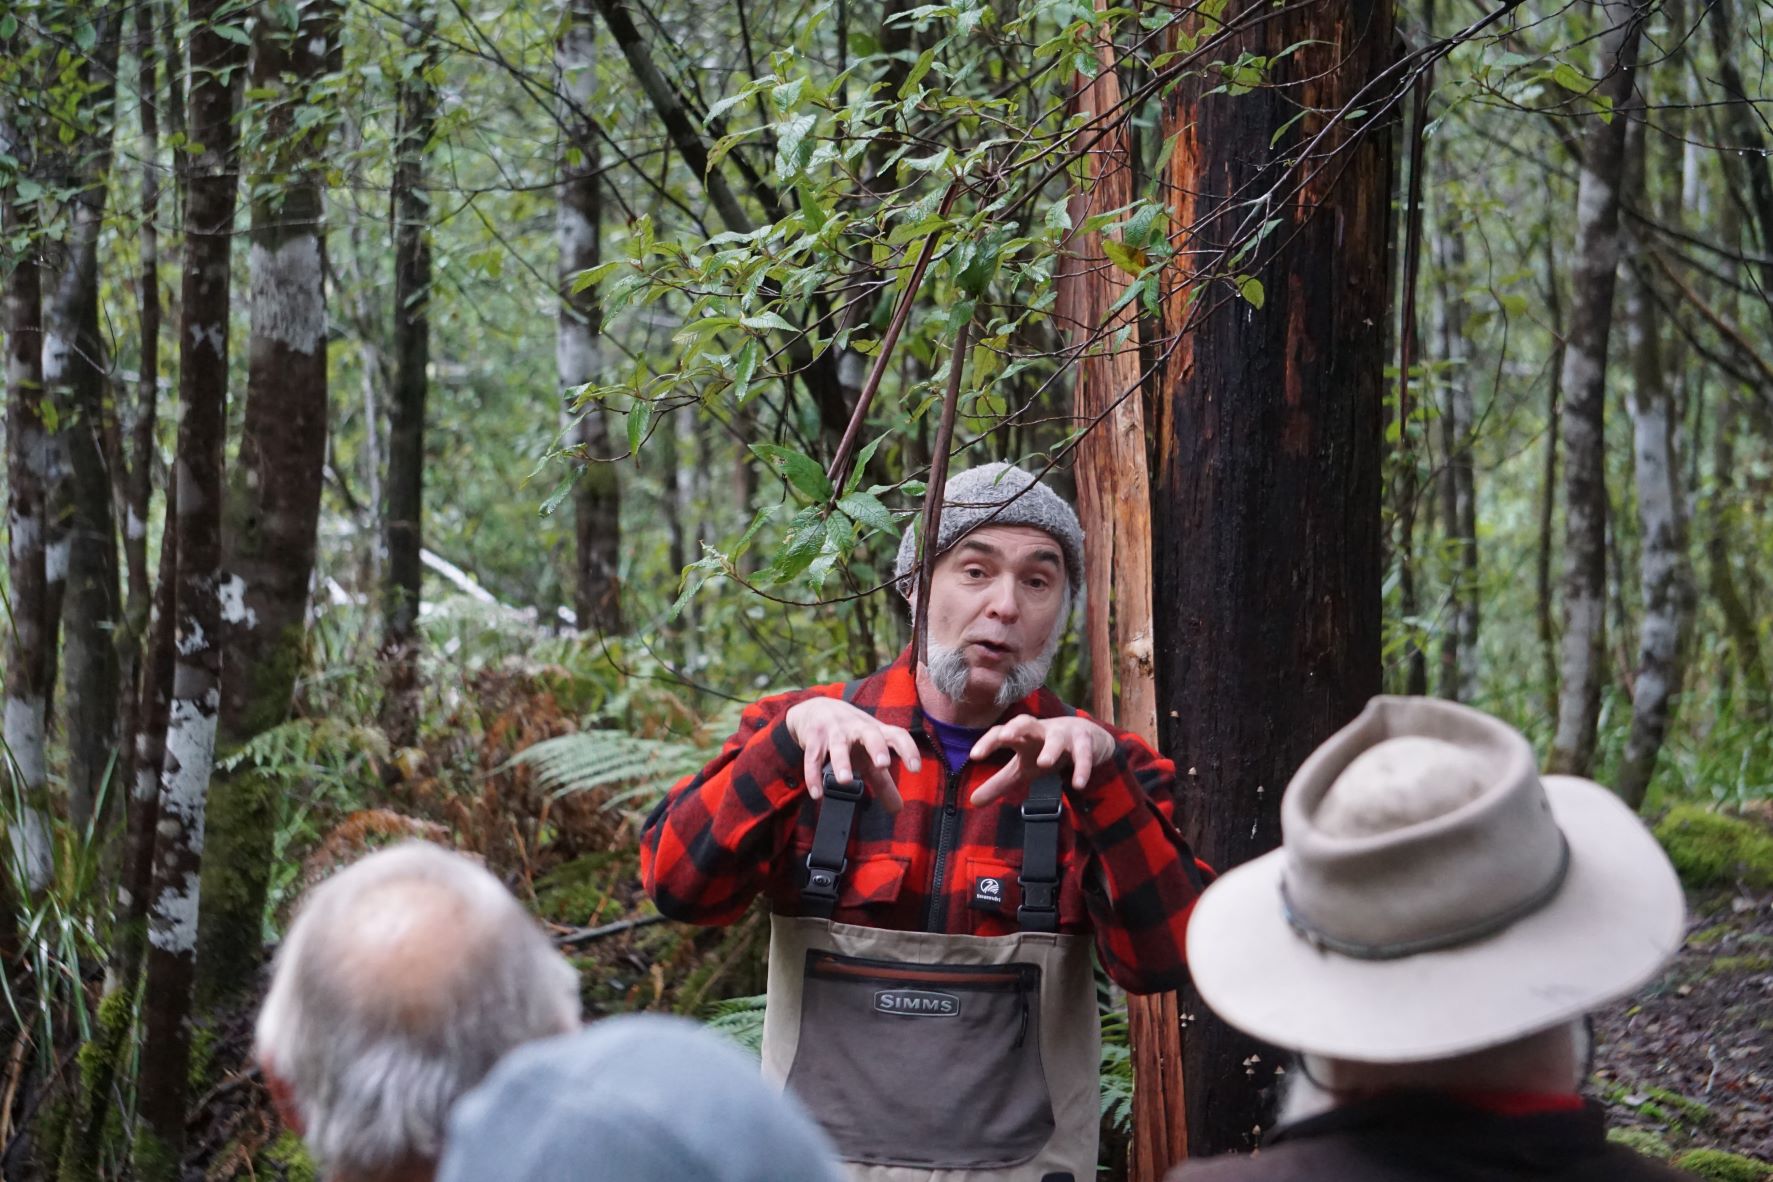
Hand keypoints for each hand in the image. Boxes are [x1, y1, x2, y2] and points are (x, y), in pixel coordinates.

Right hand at [784, 697, 921, 813]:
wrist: (816, 710)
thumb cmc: (850, 736)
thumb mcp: (868, 755)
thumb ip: (883, 782)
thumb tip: (898, 809)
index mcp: (876, 731)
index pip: (897, 735)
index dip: (908, 749)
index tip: (916, 768)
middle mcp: (857, 728)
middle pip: (870, 734)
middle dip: (876, 747)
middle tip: (882, 764)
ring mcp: (835, 731)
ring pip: (839, 745)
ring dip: (841, 762)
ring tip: (845, 781)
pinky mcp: (814, 737)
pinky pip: (813, 757)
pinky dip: (813, 775)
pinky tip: (817, 793)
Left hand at [968, 715, 1115, 803]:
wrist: (1086, 739)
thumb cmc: (1045, 752)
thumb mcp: (1022, 768)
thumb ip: (999, 783)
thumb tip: (973, 802)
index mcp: (1022, 735)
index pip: (1001, 732)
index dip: (988, 742)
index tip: (974, 756)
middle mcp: (1041, 730)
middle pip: (1026, 722)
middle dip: (1016, 727)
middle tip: (1005, 737)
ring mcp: (1064, 734)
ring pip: (1056, 738)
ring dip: (1051, 749)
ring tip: (1043, 763)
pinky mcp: (1085, 743)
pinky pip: (1083, 755)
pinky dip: (1082, 768)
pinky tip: (1078, 784)